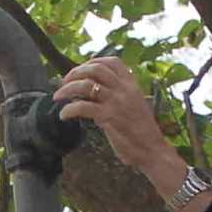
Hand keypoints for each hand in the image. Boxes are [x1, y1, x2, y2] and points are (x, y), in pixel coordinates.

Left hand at [54, 56, 186, 192]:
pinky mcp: (109, 117)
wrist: (153, 150)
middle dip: (75, 72)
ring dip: (67, 89)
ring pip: (86, 85)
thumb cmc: (142, 132)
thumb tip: (94, 96)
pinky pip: (83, 107)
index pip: (113, 62)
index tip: (81, 69)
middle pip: (95, 69)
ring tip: (58, 97)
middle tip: (64, 82)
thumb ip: (117, 98)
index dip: (93, 61)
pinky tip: (64, 115)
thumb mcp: (134, 107)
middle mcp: (124, 90)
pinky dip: (69, 109)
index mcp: (132, 85)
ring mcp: (117, 102)